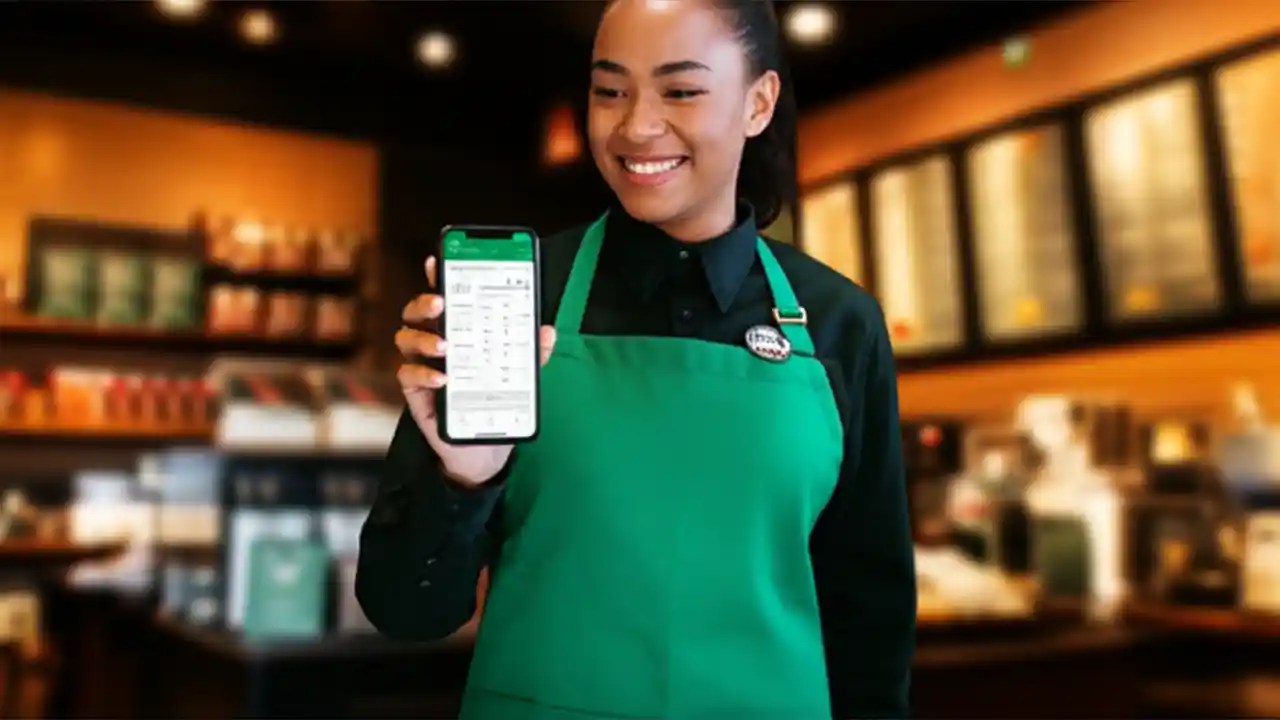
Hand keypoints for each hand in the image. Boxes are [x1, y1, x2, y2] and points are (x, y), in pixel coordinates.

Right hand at [395, 255, 555, 487]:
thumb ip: (531, 353)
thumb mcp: (518, 375)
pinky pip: (407, 375)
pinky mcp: (416, 393)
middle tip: (442, 303)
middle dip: (424, 302)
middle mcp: (434, 342)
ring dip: (423, 337)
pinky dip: (423, 373)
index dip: (438, 277)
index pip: (444, 297)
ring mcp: (422, 365)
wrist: (484, 448)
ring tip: (446, 346)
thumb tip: (548, 331)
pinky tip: (444, 379)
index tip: (437, 260)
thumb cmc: (493, 399)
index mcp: (457, 330)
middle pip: (416, 312)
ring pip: (405, 338)